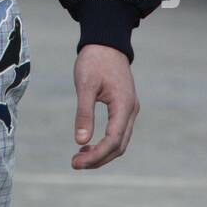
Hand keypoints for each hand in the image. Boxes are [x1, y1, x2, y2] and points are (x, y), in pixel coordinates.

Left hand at [72, 45, 139, 169]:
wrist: (106, 42)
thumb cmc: (94, 61)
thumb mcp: (85, 85)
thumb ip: (84, 113)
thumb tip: (80, 141)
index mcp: (124, 105)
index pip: (113, 141)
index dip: (96, 155)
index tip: (76, 162)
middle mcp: (131, 110)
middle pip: (119, 146)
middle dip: (98, 158)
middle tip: (74, 164)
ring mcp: (130, 109)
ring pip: (120, 141)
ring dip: (102, 152)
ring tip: (79, 158)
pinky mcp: (125, 107)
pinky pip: (118, 132)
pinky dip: (105, 143)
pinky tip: (88, 144)